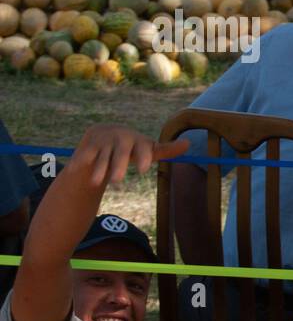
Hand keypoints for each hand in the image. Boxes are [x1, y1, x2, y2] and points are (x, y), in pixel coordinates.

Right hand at [69, 125, 188, 188]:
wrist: (104, 137)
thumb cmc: (132, 148)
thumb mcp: (148, 150)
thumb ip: (166, 149)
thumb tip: (188, 143)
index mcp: (137, 139)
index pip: (143, 147)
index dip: (144, 156)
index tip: (145, 169)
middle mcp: (121, 137)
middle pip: (120, 153)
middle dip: (118, 165)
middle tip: (117, 181)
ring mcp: (104, 140)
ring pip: (101, 156)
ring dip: (97, 169)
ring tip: (95, 184)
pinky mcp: (88, 144)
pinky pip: (84, 155)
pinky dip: (80, 163)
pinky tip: (75, 172)